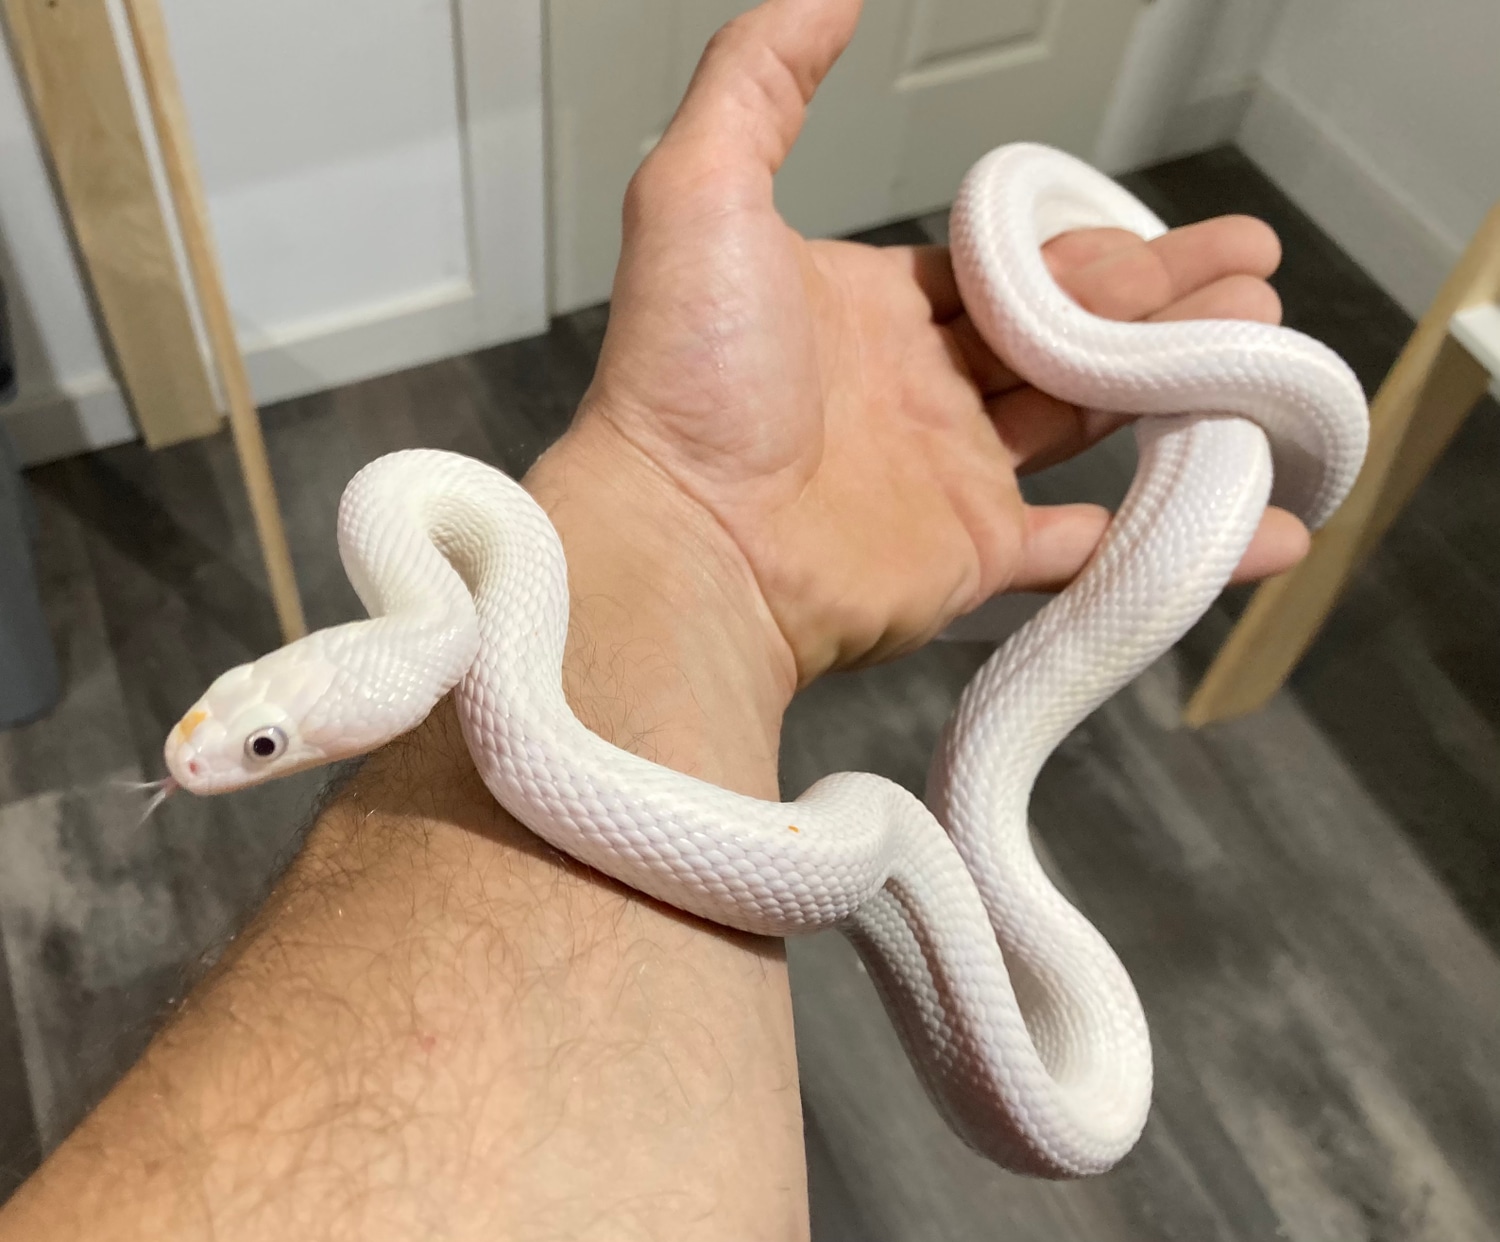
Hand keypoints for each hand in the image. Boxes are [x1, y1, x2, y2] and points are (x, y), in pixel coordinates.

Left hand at [544, 0, 1305, 688]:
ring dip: (1179, 390)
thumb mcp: (702, 190)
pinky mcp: (972, 556)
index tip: (1175, 235)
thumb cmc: (684, 375)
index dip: (1090, 250)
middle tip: (1253, 277)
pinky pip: (1091, 549)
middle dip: (1163, 304)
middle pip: (1065, 336)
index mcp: (875, 310)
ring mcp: (949, 478)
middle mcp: (918, 391)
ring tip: (1268, 351)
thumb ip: (762, 79)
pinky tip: (1257, 520)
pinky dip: (1174, 541)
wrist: (684, 539)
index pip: (1006, 268)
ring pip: (1089, 423)